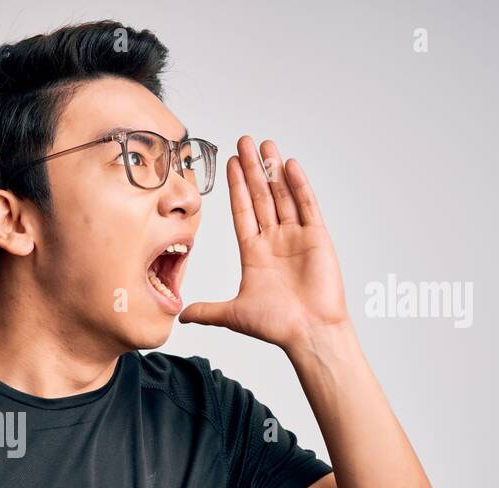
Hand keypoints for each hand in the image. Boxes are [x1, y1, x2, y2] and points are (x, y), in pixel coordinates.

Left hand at [179, 136, 350, 351]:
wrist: (309, 334)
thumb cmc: (276, 326)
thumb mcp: (232, 314)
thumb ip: (207, 310)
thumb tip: (180, 316)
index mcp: (254, 252)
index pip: (242, 211)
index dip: (236, 187)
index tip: (230, 163)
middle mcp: (275, 240)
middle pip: (261, 196)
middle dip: (252, 169)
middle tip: (244, 142)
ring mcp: (296, 237)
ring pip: (283, 195)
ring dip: (273, 170)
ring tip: (265, 144)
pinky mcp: (317, 238)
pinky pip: (307, 205)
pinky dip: (298, 185)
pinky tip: (289, 165)